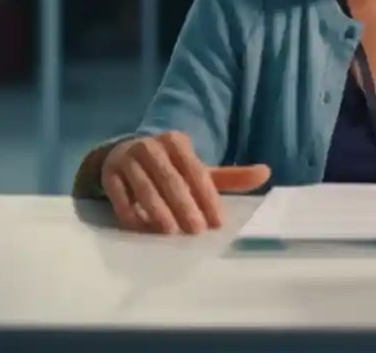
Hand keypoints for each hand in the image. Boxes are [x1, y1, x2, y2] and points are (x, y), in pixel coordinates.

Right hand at [100, 131, 271, 234]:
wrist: (122, 156)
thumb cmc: (169, 169)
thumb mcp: (197, 170)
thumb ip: (230, 176)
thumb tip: (266, 172)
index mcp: (177, 142)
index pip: (196, 172)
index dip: (207, 198)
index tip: (216, 223)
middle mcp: (151, 146)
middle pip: (171, 180)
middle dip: (185, 206)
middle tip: (196, 231)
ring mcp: (127, 159)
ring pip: (145, 188)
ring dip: (158, 211)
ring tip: (170, 232)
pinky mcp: (109, 175)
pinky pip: (120, 197)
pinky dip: (131, 214)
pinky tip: (141, 230)